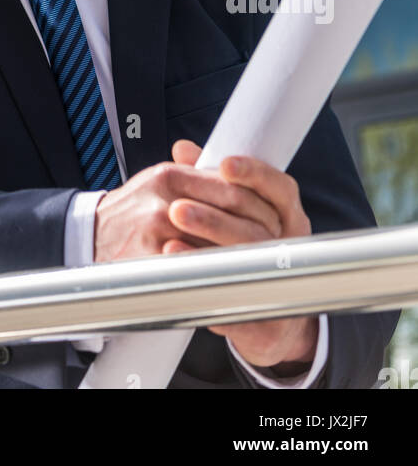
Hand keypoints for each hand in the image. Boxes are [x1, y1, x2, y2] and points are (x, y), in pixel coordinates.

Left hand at [163, 139, 318, 371]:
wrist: (269, 317)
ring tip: (174, 230)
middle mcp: (291, 243)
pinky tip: (178, 263)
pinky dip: (206, 276)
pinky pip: (237, 294)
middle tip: (177, 206)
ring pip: (250, 257)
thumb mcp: (234, 212)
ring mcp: (284, 279)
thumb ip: (211, 178)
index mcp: (287, 215)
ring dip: (210, 241)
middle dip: (215, 214)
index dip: (254, 173)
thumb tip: (184, 149)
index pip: (279, 187)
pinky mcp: (267, 315)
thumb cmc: (246, 249)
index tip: (224, 165)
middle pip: (258, 223)